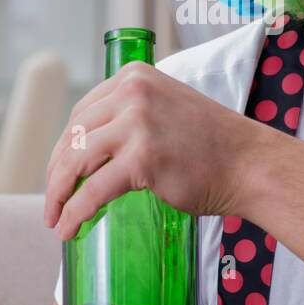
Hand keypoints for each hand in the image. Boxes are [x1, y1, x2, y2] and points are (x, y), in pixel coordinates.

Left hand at [43, 61, 270, 240]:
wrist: (250, 164)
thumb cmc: (213, 145)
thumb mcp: (166, 109)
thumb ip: (133, 116)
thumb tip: (92, 150)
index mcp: (134, 76)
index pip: (81, 112)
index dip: (63, 147)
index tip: (59, 172)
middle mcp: (132, 92)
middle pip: (73, 136)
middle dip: (56, 174)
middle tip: (53, 201)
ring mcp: (136, 123)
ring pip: (74, 162)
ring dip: (58, 195)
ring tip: (55, 219)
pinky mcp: (142, 158)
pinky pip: (93, 191)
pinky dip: (75, 213)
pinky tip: (70, 228)